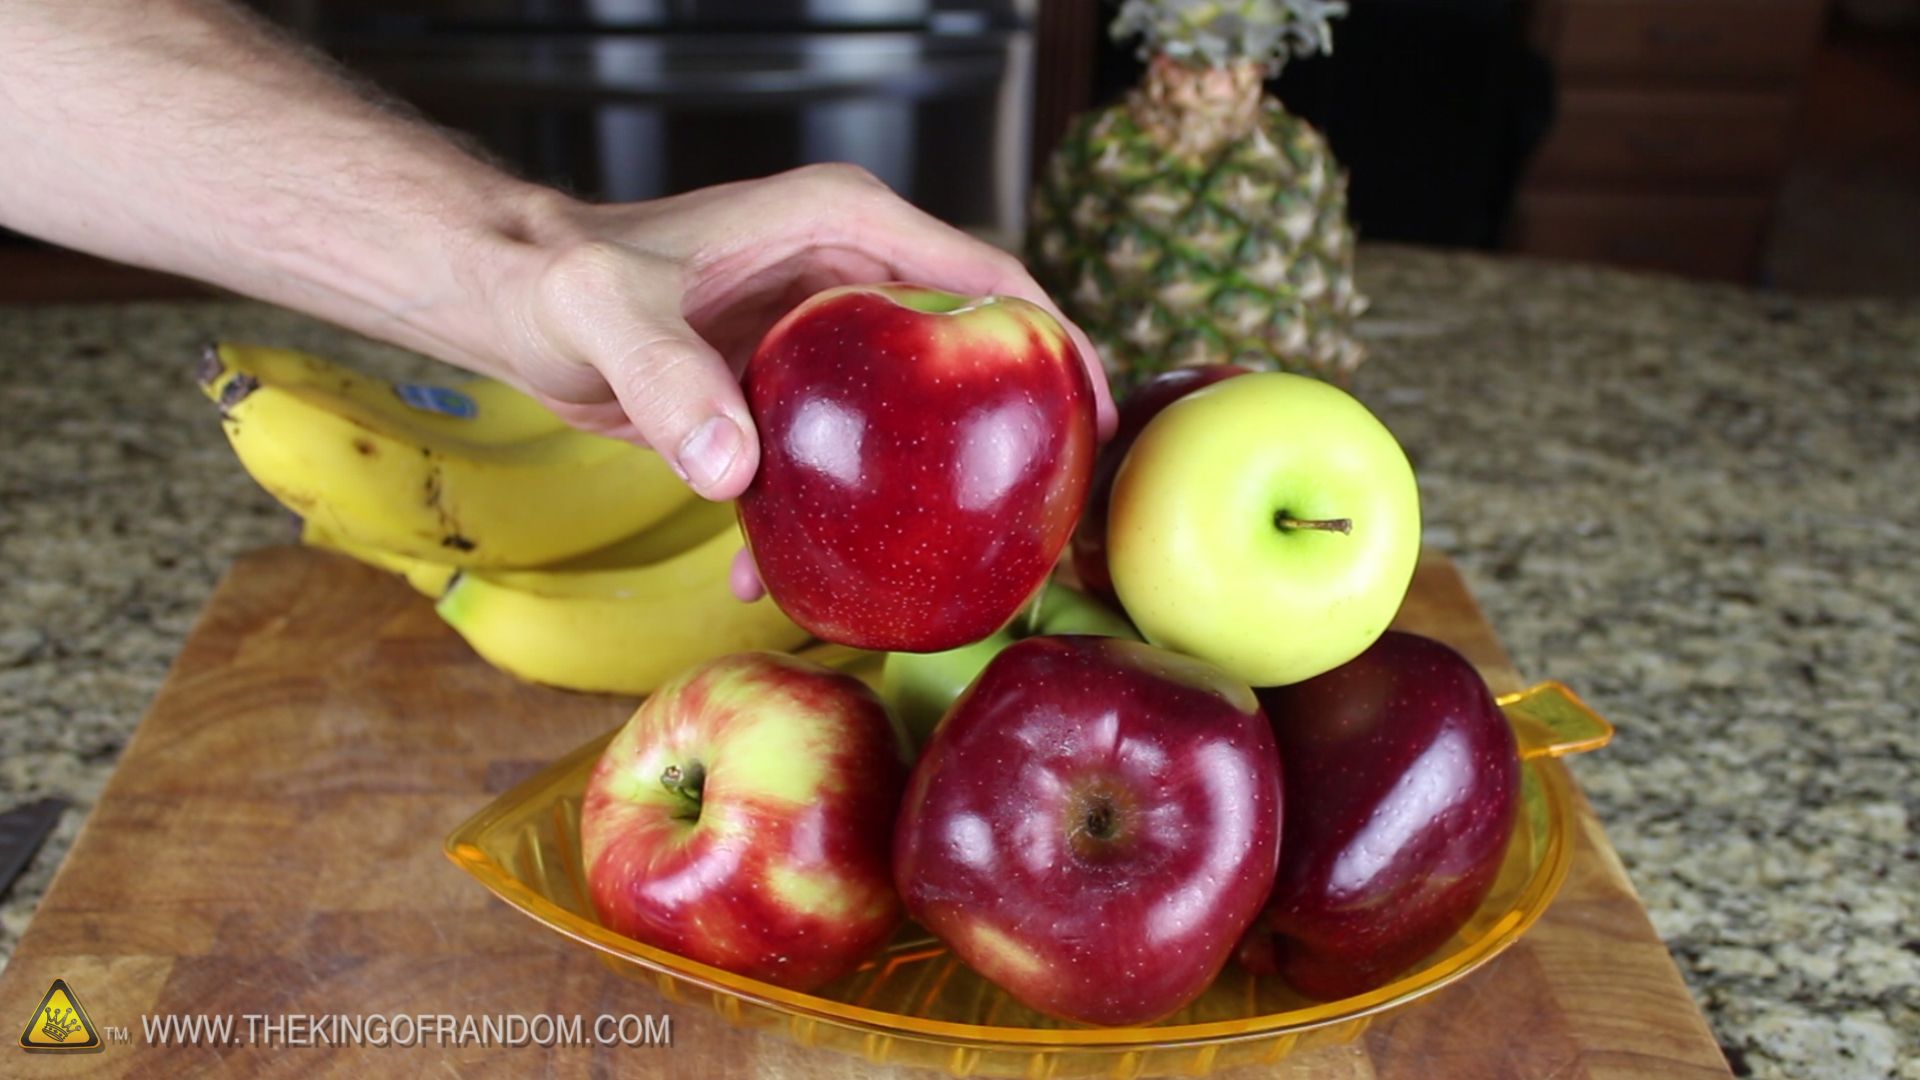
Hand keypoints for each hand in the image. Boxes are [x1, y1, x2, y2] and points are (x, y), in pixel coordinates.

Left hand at [487, 164, 1113, 600]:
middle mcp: (844, 276)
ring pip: (906, 414)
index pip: (985, 276)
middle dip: (1007, 430)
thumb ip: (667, 377)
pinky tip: (777, 576)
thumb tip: (736, 470)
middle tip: (1042, 515)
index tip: (1093, 417)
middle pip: (965, 352)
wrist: (511, 301)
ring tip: (941, 567)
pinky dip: (823, 514)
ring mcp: (819, 337)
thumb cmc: (557, 279)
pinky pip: (838, 455)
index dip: (1054, 341)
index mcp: (840, 228)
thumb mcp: (608, 314)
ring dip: (917, 489)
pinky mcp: (786, 391)